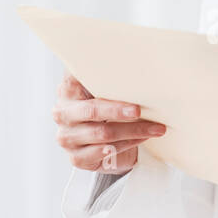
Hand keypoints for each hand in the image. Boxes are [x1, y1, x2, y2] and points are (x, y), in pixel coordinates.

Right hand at [52, 70, 166, 173]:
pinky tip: (139, 140)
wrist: (102, 143)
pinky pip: (103, 153)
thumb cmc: (106, 110)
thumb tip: (137, 59)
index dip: (98, 78)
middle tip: (140, 110)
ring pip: (103, 134)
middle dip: (118, 111)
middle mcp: (63, 113)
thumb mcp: (106, 91)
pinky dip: (125, 146)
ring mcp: (67, 137)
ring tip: (155, 128)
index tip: (121, 77)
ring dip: (133, 131)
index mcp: (67, 90)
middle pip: (92, 111)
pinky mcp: (76, 158)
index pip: (79, 80)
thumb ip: (111, 78)